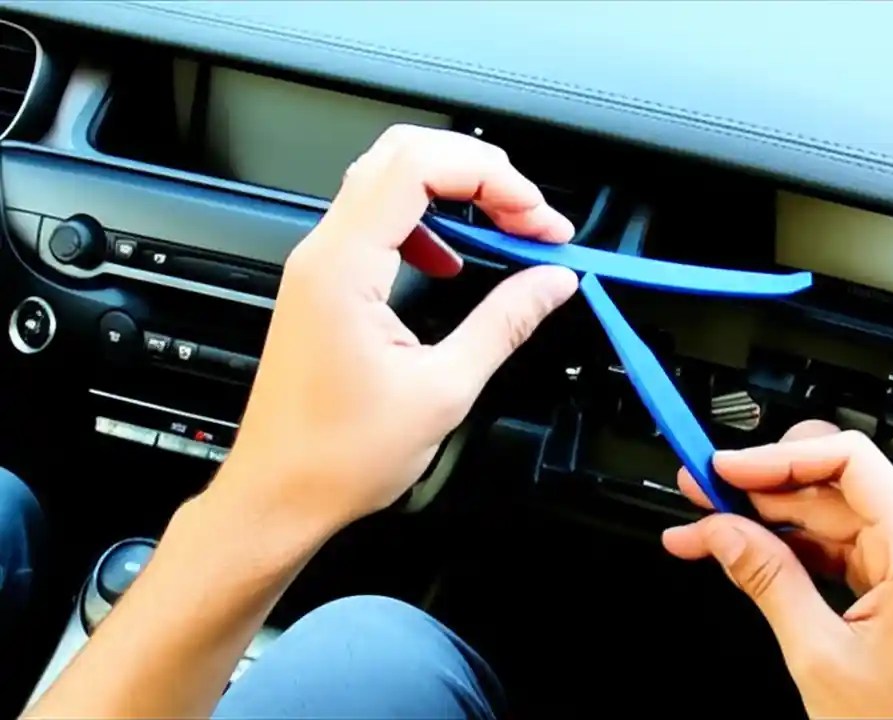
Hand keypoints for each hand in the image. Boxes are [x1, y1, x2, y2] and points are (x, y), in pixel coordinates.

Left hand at [217, 125, 579, 534]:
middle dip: (479, 173)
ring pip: (390, 180)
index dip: (490, 177)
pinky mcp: (326, 284)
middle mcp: (324, 252)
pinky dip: (429, 222)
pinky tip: (457, 261)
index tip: (536, 218)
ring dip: (456, 193)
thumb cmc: (339, 456)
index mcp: (344, 266)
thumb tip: (552, 281)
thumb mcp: (444, 389)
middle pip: (404, 156)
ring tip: (507, 232)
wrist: (279, 494)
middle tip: (530, 217)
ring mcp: (321, 265)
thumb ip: (505, 323)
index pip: (418, 167)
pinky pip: (379, 221)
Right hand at [663, 420, 892, 718]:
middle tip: (700, 490)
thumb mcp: (821, 657)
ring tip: (707, 528)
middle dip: (760, 486)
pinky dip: (792, 552)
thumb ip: (769, 582)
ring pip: (830, 519)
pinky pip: (840, 553)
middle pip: (833, 486)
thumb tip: (724, 533)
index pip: (848, 462)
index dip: (778, 457)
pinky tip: (747, 556)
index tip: (723, 467)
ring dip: (767, 521)